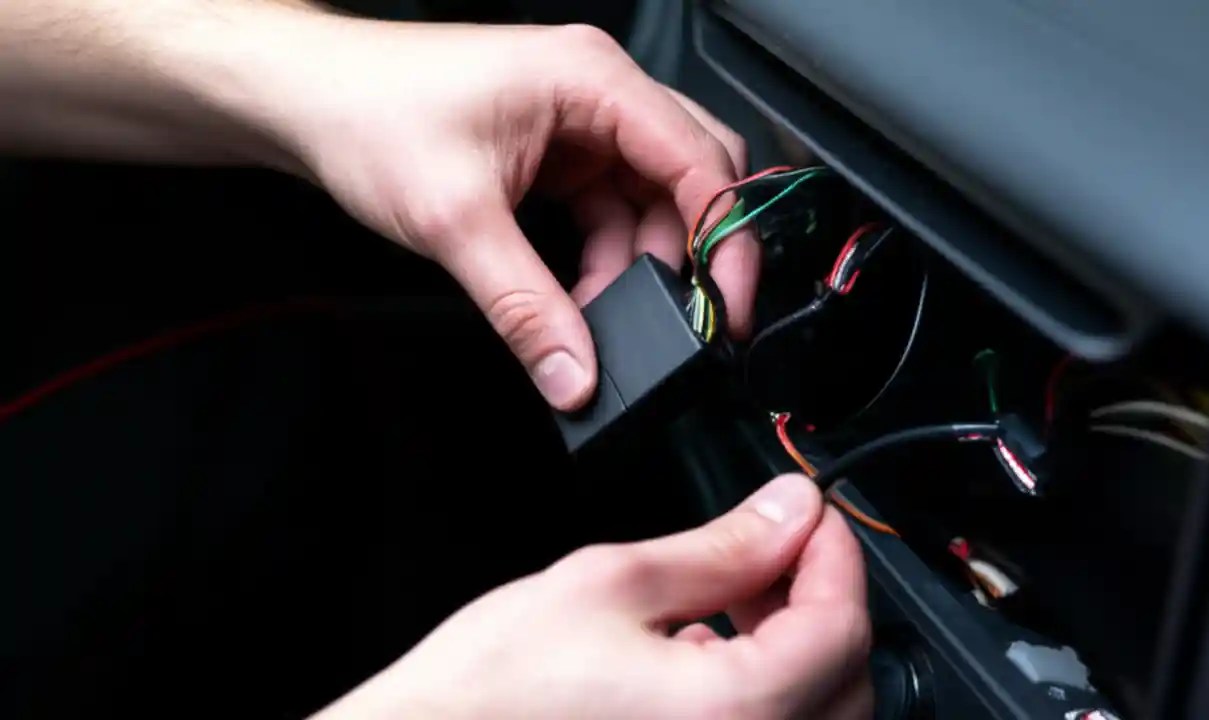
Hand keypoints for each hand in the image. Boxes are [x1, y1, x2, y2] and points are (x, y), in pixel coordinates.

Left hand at [244, 13, 755, 409]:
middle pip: (689, 177)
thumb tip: (574, 372)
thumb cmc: (369, 111)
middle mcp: (598, 95)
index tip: (726, 303)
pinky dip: (607, 263)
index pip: (700, 158)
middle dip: (692, 255)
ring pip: (651, 204)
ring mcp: (580, 126)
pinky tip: (582, 305)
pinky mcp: (558, 157)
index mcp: (591, 80)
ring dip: (641, 269)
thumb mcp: (456, 220)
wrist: (306, 99)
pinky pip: (609, 214)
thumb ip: (525, 306)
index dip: (726, 237)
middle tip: (691, 322)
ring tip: (609, 326)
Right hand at [310, 474, 872, 719]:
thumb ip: (720, 548)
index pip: (840, 622)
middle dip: (819, 597)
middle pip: (844, 675)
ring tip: (733, 598)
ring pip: (816, 713)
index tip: (810, 510)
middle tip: (773, 545)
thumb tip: (787, 511)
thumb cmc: (491, 695)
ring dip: (796, 647)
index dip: (834, 549)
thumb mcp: (609, 584)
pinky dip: (765, 692)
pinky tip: (705, 659)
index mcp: (735, 714)